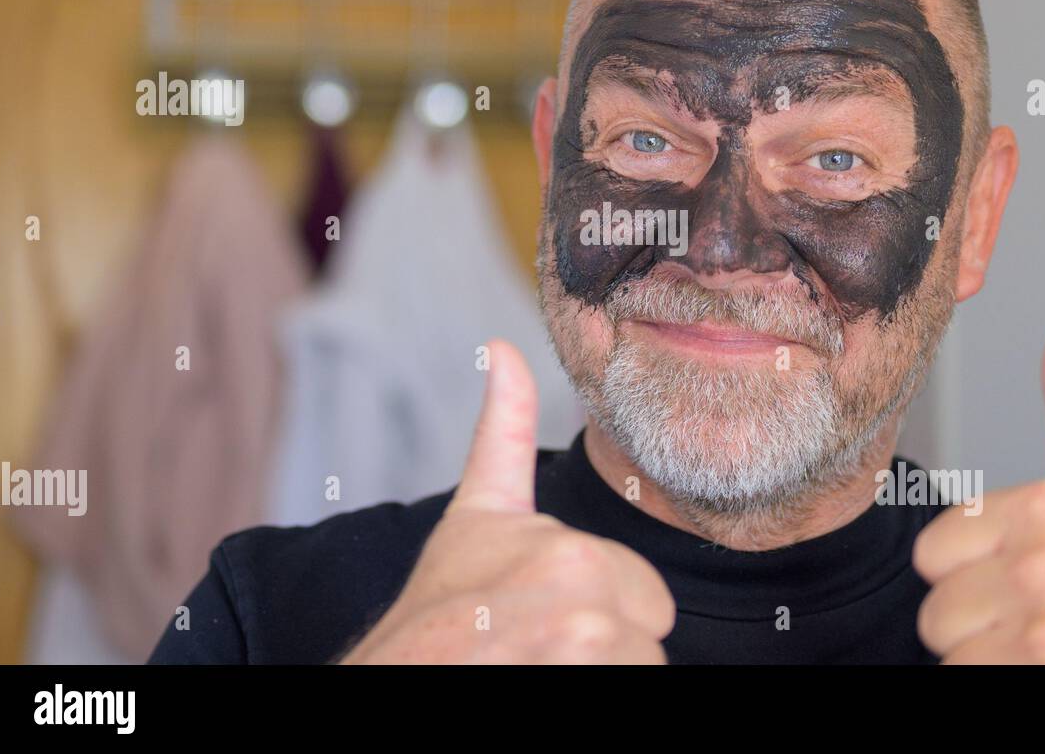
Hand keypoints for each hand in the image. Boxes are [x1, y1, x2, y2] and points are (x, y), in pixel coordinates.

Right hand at [340, 339, 675, 663]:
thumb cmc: (437, 614)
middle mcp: (581, 598)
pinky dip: (594, 696)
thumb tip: (503, 348)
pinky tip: (538, 680)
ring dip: (597, 676)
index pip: (650, 603)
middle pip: (647, 643)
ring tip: (532, 665)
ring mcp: (581, 649)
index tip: (540, 616)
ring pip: (638, 671)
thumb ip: (503, 433)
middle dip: (604, 653)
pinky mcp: (577, 682)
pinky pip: (631, 693)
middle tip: (533, 650)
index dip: (604, 615)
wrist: (394, 676)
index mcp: (573, 555)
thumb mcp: (476, 520)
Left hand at [913, 309, 1044, 663]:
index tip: (1029, 581)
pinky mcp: (1044, 664)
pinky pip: (960, 680)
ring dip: (986, 660)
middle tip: (1040, 623)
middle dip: (977, 620)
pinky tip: (1044, 677)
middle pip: (936, 600)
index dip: (973, 575)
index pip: (935, 549)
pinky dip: (996, 688)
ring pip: (946, 645)